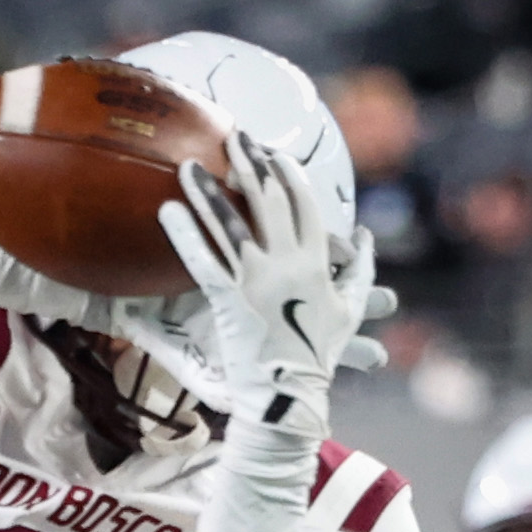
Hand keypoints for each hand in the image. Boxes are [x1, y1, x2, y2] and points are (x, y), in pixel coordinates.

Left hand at [157, 134, 370, 438]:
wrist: (290, 396)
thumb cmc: (319, 356)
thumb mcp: (351, 308)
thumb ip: (360, 267)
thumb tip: (363, 234)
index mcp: (317, 260)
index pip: (303, 201)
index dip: (286, 172)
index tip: (271, 151)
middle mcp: (288, 261)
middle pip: (267, 200)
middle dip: (250, 164)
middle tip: (233, 136)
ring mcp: (257, 279)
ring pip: (231, 223)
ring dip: (209, 190)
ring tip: (189, 164)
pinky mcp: (229, 300)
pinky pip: (202, 259)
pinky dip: (185, 234)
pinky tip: (169, 211)